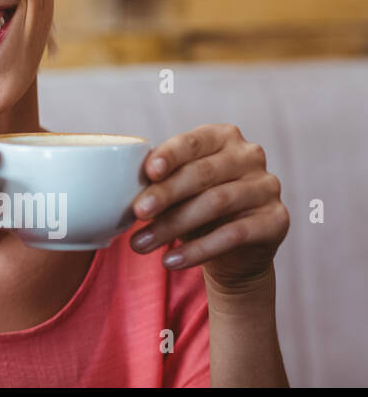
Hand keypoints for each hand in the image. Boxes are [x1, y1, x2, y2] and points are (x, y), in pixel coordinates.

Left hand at [129, 124, 288, 291]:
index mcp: (223, 136)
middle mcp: (250, 156)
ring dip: (173, 226)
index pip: (192, 142)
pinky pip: (234, 234)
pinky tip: (170, 260)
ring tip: (140, 244)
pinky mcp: (277, 219)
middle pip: (202, 174)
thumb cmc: (193, 205)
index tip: (147, 172)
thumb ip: (157, 178)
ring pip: (216, 203)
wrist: (232, 249)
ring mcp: (267, 186)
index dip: (169, 155)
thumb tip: (118, 181)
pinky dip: (198, 250)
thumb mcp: (175, 188)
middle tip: (135, 213)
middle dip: (164, 194)